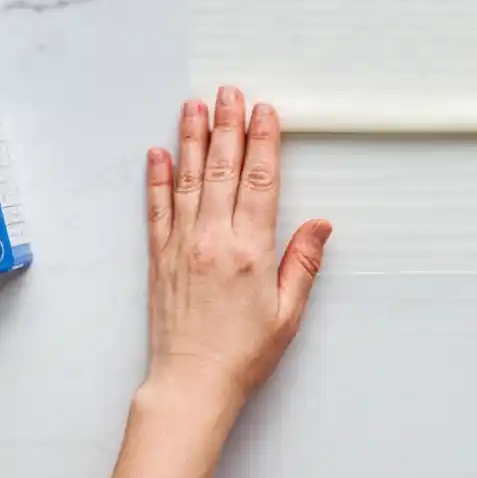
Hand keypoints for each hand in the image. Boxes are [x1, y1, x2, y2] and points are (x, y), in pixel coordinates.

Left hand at [144, 88, 331, 404]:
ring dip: (192, 139)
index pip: (259, 181)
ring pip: (189, 180)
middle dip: (228, 126)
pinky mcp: (159, 258)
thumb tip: (320, 224)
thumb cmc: (242, 354)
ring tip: (195, 106)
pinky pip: (156, 209)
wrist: (191, 384)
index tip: (265, 112)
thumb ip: (302, 263)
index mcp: (250, 250)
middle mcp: (213, 240)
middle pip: (223, 169)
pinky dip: (157, 178)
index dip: (263, 142)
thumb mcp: (288, 313)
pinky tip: (158, 153)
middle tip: (229, 93)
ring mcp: (181, 245)